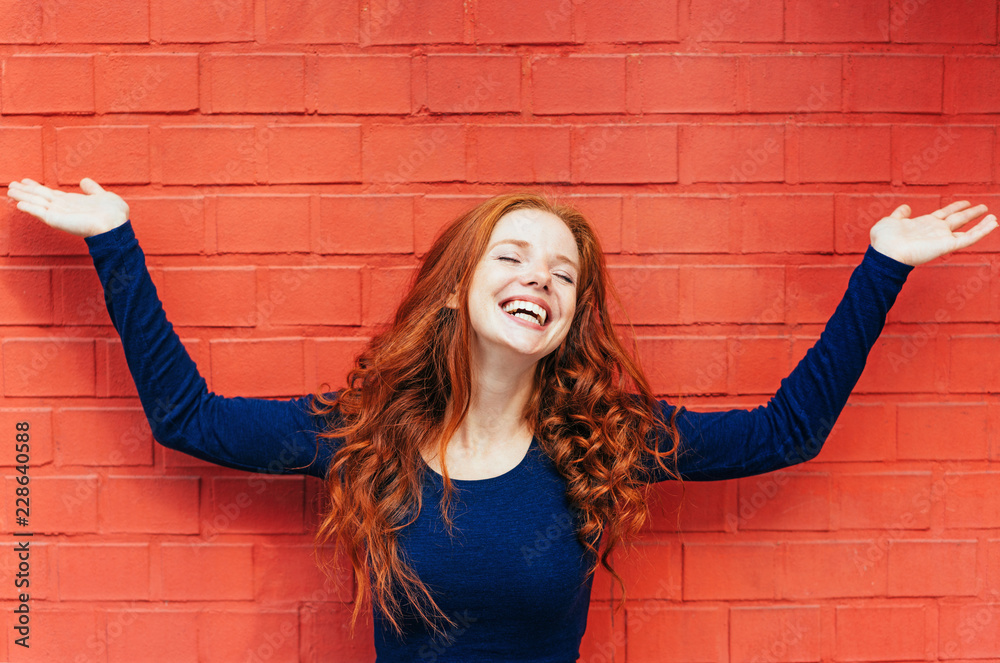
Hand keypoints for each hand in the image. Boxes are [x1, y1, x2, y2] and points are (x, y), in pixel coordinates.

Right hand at [6, 178, 128, 237]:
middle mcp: (64, 208)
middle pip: (40, 197)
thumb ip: (92, 189)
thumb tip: (84, 181)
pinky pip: (40, 213)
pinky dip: (29, 208)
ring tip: (10, 190)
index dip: (38, 187)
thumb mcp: (104, 196)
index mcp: (73, 203)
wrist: (116, 225)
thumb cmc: (114, 214)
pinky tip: (18, 204)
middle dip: (26, 191)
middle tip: (11, 184)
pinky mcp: (57, 220)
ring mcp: (60, 214)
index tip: (26, 181)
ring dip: (23, 197)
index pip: (51, 194)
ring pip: (37, 203)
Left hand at [870, 201, 996, 266]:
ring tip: (994, 217)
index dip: (955, 207)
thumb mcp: (890, 221)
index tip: (965, 202)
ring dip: (981, 224)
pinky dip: (983, 231)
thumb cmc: (884, 240)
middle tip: (983, 207)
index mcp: (924, 224)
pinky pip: (970, 238)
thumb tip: (906, 207)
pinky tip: (993, 223)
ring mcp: (943, 238)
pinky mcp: (948, 245)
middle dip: (970, 213)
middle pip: (958, 220)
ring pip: (968, 231)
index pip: (944, 213)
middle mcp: (935, 231)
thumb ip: (899, 214)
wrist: (886, 252)